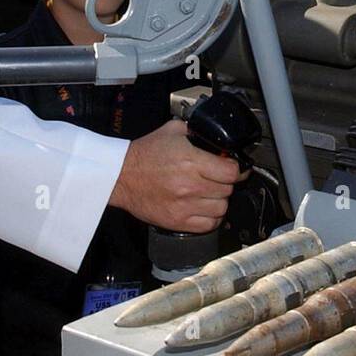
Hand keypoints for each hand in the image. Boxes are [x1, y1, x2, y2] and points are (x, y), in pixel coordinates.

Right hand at [109, 119, 240, 232]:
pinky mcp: (177, 221)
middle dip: (225, 183)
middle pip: (227, 190)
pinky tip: (204, 208)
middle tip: (217, 179)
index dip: (235, 169)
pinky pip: (208, 225)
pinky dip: (211, 218)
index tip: (231, 168)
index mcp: (191, 161)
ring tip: (209, 193)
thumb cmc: (145, 154)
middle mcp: (190, 185)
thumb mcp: (172, 131)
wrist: (120, 176)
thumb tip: (216, 137)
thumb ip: (196, 131)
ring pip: (221, 208)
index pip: (231, 171)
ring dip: (219, 201)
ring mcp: (184, 205)